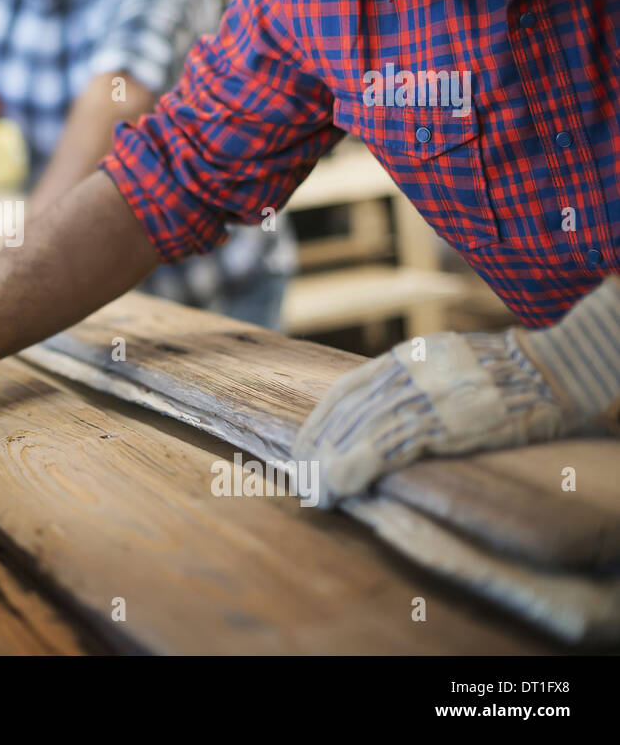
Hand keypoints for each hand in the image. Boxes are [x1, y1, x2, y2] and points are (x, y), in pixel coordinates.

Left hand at [292, 276, 619, 507]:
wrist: (551, 367)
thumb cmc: (504, 371)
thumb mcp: (444, 360)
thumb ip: (410, 378)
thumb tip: (380, 409)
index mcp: (402, 358)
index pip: (342, 392)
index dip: (318, 424)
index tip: (302, 449)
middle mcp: (403, 373)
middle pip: (344, 415)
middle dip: (316, 450)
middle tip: (301, 480)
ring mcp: (422, 396)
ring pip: (357, 433)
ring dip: (330, 467)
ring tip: (318, 493)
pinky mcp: (442, 421)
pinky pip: (386, 448)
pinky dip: (357, 468)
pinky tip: (342, 487)